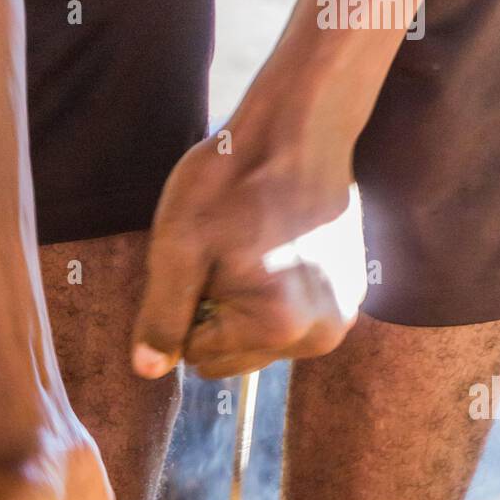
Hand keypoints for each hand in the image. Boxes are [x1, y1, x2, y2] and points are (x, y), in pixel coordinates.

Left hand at [131, 99, 366, 380]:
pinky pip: (290, 319)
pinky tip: (277, 248)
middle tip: (225, 255)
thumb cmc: (233, 180)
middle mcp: (318, 337)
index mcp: (276, 329)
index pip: (196, 354)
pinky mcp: (351, 298)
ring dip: (243, 306)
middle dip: (216, 314)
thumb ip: (162, 316)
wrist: (303, 128)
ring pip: (259, 340)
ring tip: (251, 250)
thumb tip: (148, 372)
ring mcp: (340, 319)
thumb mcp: (178, 247)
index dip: (186, 308)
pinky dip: (274, 294)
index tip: (203, 260)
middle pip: (231, 356)